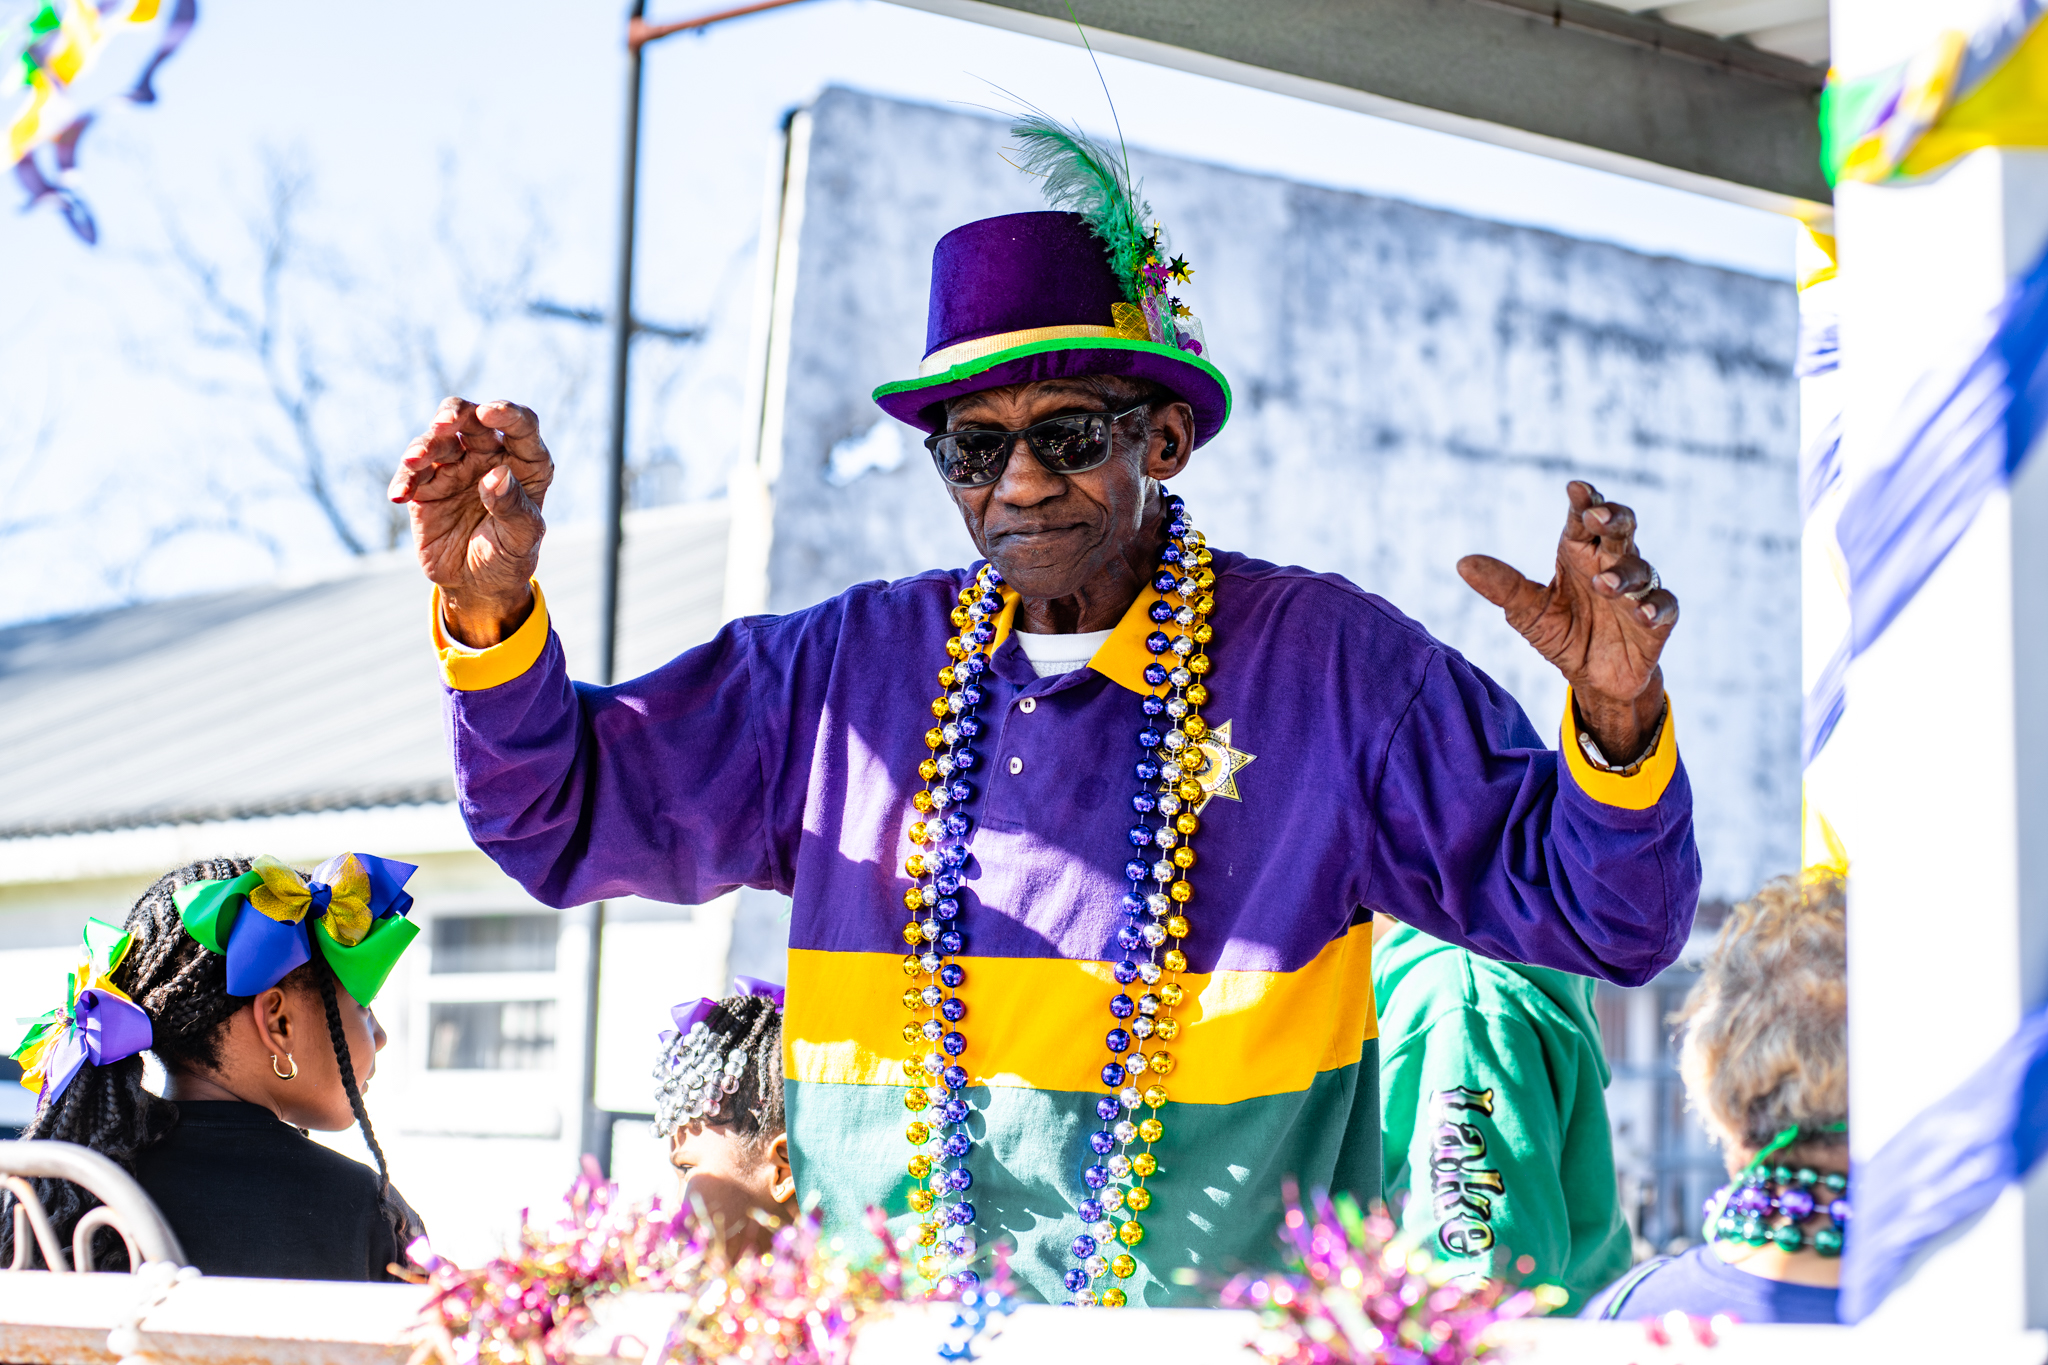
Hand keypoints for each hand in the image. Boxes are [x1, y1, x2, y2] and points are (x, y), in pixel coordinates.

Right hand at [389, 398, 553, 646]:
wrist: (476, 585)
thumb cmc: (509, 558)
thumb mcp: (520, 539)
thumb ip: (513, 508)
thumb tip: (497, 476)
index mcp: (525, 464)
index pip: (522, 426)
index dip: (508, 414)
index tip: (492, 412)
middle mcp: (490, 456)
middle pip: (471, 419)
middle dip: (455, 415)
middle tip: (443, 424)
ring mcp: (456, 467)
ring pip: (437, 439)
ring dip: (423, 445)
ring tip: (414, 461)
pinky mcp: (426, 484)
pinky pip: (411, 472)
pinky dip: (404, 479)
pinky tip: (399, 495)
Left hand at [1457, 481, 1677, 759]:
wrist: (1594, 680)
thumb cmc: (1563, 634)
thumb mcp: (1527, 612)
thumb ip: (1502, 587)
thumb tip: (1463, 563)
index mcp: (1579, 555)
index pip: (1582, 520)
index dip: (1584, 502)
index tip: (1576, 489)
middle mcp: (1611, 564)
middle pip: (1619, 530)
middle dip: (1612, 519)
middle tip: (1597, 518)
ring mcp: (1637, 591)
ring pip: (1639, 568)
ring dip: (1624, 574)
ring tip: (1604, 584)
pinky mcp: (1656, 620)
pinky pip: (1664, 606)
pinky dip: (1655, 607)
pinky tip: (1642, 613)